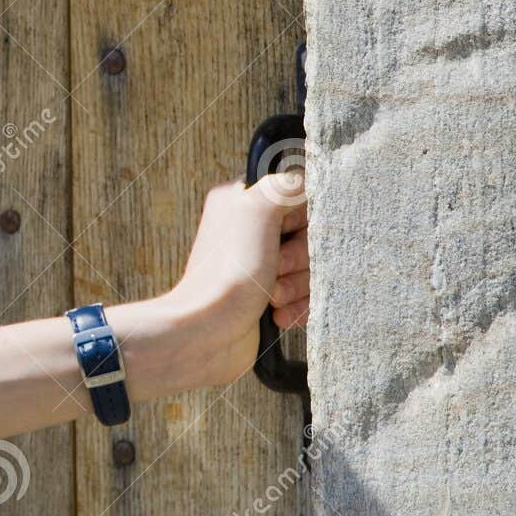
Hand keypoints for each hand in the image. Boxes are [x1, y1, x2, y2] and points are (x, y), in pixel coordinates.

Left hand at [164, 174, 309, 387]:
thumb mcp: (257, 213)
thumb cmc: (226, 275)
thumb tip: (306, 181)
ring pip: (308, 268)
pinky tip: (279, 314)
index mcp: (242, 202)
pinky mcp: (268, 296)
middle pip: (308, 236)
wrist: (207, 334)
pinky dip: (298, 306)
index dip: (304, 221)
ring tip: (273, 296)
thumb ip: (285, 186)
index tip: (291, 234)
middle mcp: (249, 230)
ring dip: (298, 285)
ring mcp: (259, 265)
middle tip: (276, 269)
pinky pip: (304, 296)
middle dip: (300, 258)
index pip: (298, 198)